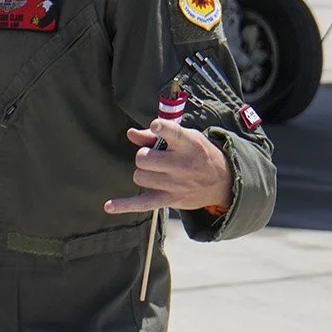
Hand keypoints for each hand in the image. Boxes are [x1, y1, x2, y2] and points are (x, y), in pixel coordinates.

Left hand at [104, 118, 231, 215]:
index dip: (163, 129)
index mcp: (189, 144)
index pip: (175, 134)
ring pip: (140, 177)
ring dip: (143, 173)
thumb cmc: (198, 153)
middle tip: (154, 157)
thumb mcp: (186, 138)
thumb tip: (130, 134)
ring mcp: (176, 184)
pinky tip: (109, 206)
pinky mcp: (170, 200)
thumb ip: (156, 135)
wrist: (222, 181)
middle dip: (143, 156)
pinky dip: (125, 205)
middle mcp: (183, 164)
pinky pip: (143, 204)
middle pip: (145, 159)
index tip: (157, 125)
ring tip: (156, 171)